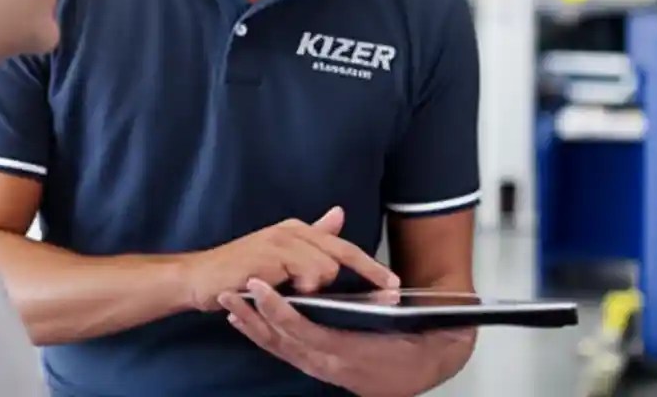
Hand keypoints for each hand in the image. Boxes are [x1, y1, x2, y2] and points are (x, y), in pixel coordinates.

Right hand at [183, 207, 399, 311]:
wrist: (200, 279)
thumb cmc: (240, 271)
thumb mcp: (279, 257)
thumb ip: (311, 239)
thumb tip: (339, 214)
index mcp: (297, 231)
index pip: (343, 245)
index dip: (370, 264)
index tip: (393, 282)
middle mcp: (292, 231)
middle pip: (342, 251)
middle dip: (369, 272)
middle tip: (389, 290)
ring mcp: (281, 241)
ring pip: (326, 266)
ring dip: (318, 286)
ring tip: (296, 291)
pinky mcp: (270, 255)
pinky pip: (305, 272)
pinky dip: (302, 286)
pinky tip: (285, 289)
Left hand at [219, 280, 475, 396]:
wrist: (428, 367)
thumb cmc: (418, 339)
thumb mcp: (407, 322)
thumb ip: (391, 310)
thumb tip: (389, 295)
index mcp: (350, 353)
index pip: (305, 332)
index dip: (279, 311)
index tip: (260, 287)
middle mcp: (330, 366)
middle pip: (282, 343)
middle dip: (253, 318)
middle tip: (229, 292)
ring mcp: (323, 369)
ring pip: (280, 351)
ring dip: (252, 327)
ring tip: (229, 305)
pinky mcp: (321, 367)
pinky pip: (287, 353)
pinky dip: (266, 337)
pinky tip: (248, 324)